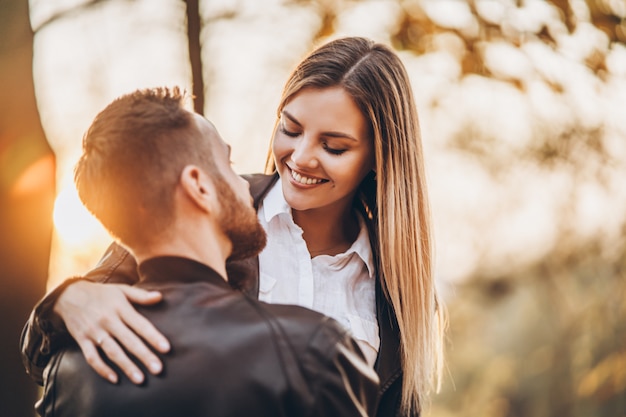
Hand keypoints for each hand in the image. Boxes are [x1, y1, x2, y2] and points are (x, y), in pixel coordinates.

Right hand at [53, 280, 170, 383]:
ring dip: (127, 366)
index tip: (166, 349)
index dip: (154, 337)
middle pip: (129, 341)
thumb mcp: (121, 290)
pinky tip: (115, 379)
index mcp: (120, 308)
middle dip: (144, 356)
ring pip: (112, 352)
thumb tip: (160, 297)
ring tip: (140, 379)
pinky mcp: (82, 340)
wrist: (68, 295)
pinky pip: (92, 357)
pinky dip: (102, 369)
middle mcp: (108, 320)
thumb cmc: (101, 293)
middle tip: (158, 369)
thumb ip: (141, 295)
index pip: (140, 324)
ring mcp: (94, 332)